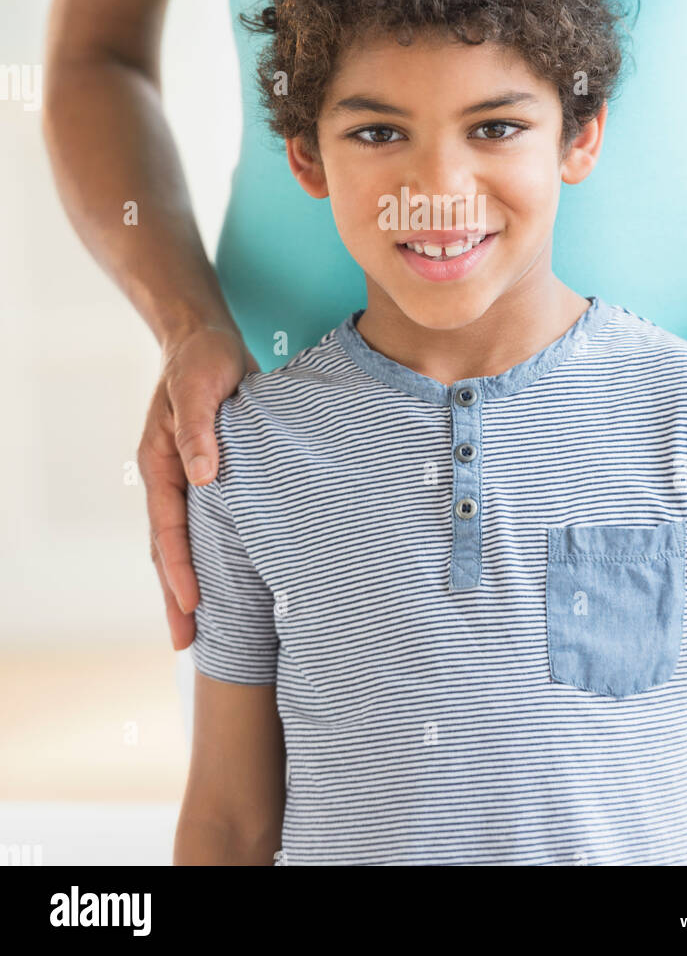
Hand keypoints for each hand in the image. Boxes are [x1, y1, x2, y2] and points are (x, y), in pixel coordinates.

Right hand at [138, 324, 259, 648]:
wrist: (207, 338)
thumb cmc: (203, 359)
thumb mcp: (201, 385)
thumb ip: (199, 429)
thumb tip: (204, 477)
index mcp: (161, 463)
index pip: (170, 528)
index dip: (180, 569)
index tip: (193, 606)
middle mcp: (170, 478)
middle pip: (170, 548)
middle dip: (177, 596)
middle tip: (187, 645)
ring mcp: (187, 479)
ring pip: (186, 542)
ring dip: (191, 582)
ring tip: (204, 629)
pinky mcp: (210, 475)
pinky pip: (207, 524)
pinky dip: (212, 555)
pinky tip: (229, 578)